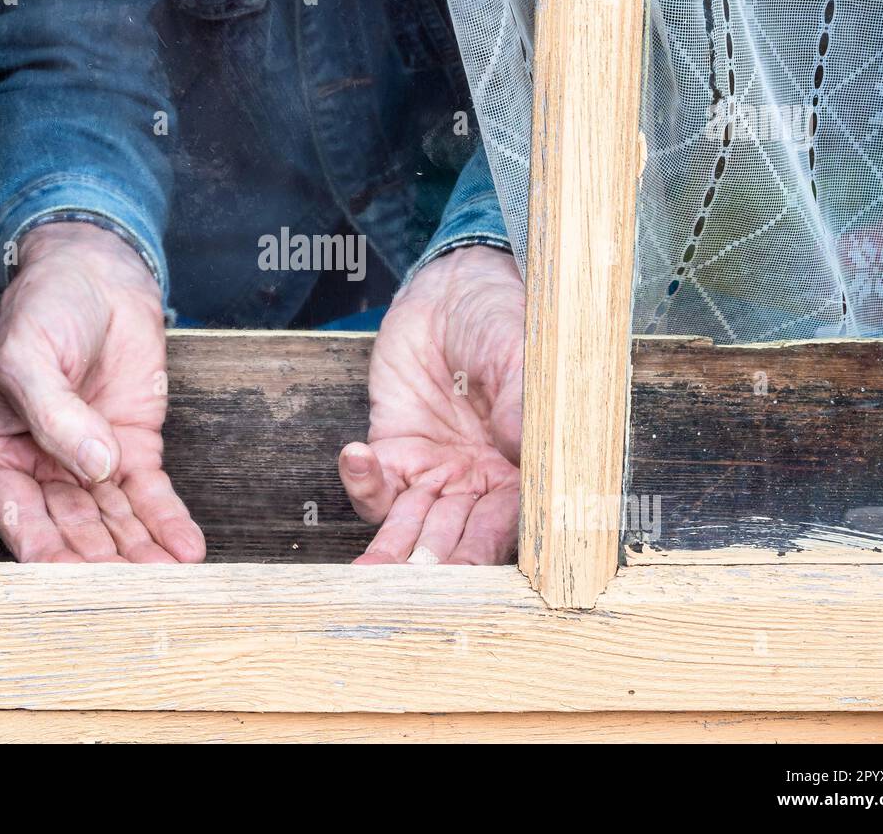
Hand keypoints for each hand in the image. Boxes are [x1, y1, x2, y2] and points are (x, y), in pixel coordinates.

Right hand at [0, 221, 205, 562]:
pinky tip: (187, 549)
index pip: (19, 516)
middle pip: (72, 530)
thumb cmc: (43, 308)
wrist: (96, 271)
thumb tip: (91, 466)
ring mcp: (90, 460)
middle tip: (133, 596)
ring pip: (114, 522)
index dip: (45, 552)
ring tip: (169, 585)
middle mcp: (42, 466)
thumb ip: (55, 413)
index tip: (71, 586)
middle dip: (102, 565)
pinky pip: (151, 495)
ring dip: (141, 555)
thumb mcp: (30, 356)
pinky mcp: (133, 447)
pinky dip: (169, 522)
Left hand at [338, 246, 523, 564]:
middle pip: (456, 538)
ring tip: (368, 575)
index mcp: (525, 471)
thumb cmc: (502, 318)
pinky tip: (356, 457)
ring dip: (390, 550)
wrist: (454, 288)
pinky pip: (376, 483)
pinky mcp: (393, 449)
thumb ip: (523, 399)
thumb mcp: (520, 352)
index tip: (470, 574)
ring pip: (411, 526)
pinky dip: (363, 479)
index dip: (490, 551)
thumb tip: (526, 446)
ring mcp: (435, 470)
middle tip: (410, 593)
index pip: (511, 525)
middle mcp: (480, 483)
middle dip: (433, 567)